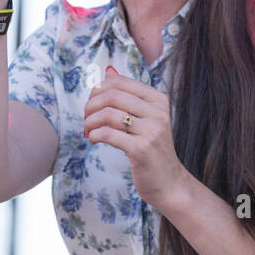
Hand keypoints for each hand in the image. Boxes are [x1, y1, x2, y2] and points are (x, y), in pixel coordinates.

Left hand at [82, 65, 189, 212]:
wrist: (169, 182)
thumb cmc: (153, 150)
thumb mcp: (146, 119)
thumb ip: (128, 96)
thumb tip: (108, 71)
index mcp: (158, 100)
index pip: (120, 83)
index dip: (99, 90)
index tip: (92, 103)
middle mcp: (157, 113)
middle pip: (112, 96)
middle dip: (91, 105)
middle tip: (85, 118)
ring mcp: (151, 131)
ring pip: (108, 114)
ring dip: (90, 122)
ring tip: (87, 130)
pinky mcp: (141, 149)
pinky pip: (108, 135)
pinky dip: (94, 135)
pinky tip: (93, 139)